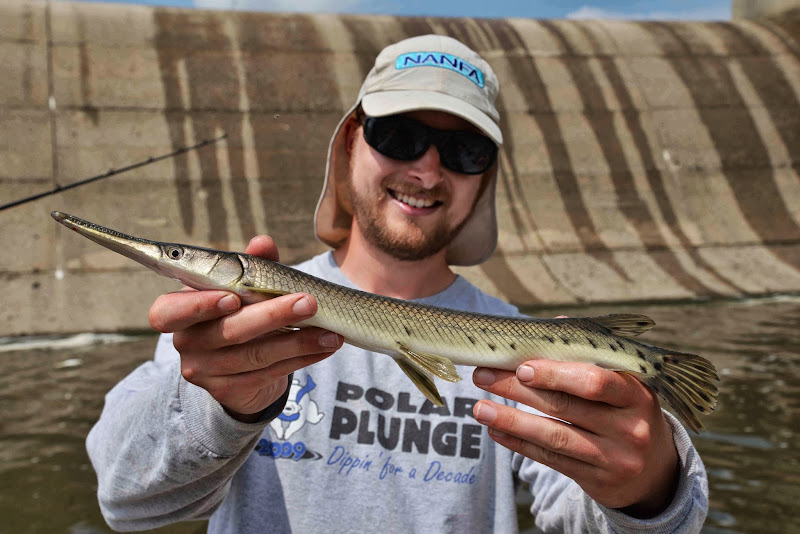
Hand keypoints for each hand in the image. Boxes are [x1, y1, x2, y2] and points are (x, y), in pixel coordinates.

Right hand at [148, 235, 342, 422]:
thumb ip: (252, 265)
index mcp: (178, 311)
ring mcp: (204, 371)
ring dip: (300, 342)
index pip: (168, 311)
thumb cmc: (240, 312)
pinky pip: (268, 374)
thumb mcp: (245, 287)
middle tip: (310, 302)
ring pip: (255, 355)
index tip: (234, 297)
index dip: (199, 305)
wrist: (241, 365)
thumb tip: (263, 242)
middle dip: (273, 315)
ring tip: (331, 333)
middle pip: (229, 331)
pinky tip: (323, 348)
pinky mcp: (227, 391)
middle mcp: (186, 343)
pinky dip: (301, 359)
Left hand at [472, 360, 679, 517]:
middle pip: (565, 406)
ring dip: (510, 420)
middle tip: (484, 375)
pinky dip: (519, 443)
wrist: (653, 471)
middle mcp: (629, 428)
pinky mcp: (597, 481)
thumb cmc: (625, 412)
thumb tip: (555, 323)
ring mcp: (614, 458)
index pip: (594, 382)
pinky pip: (551, 459)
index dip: (555, 373)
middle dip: (518, 390)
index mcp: (636, 394)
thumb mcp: (623, 384)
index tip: (521, 366)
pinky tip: (496, 430)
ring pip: (553, 436)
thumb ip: (590, 354)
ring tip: (479, 408)